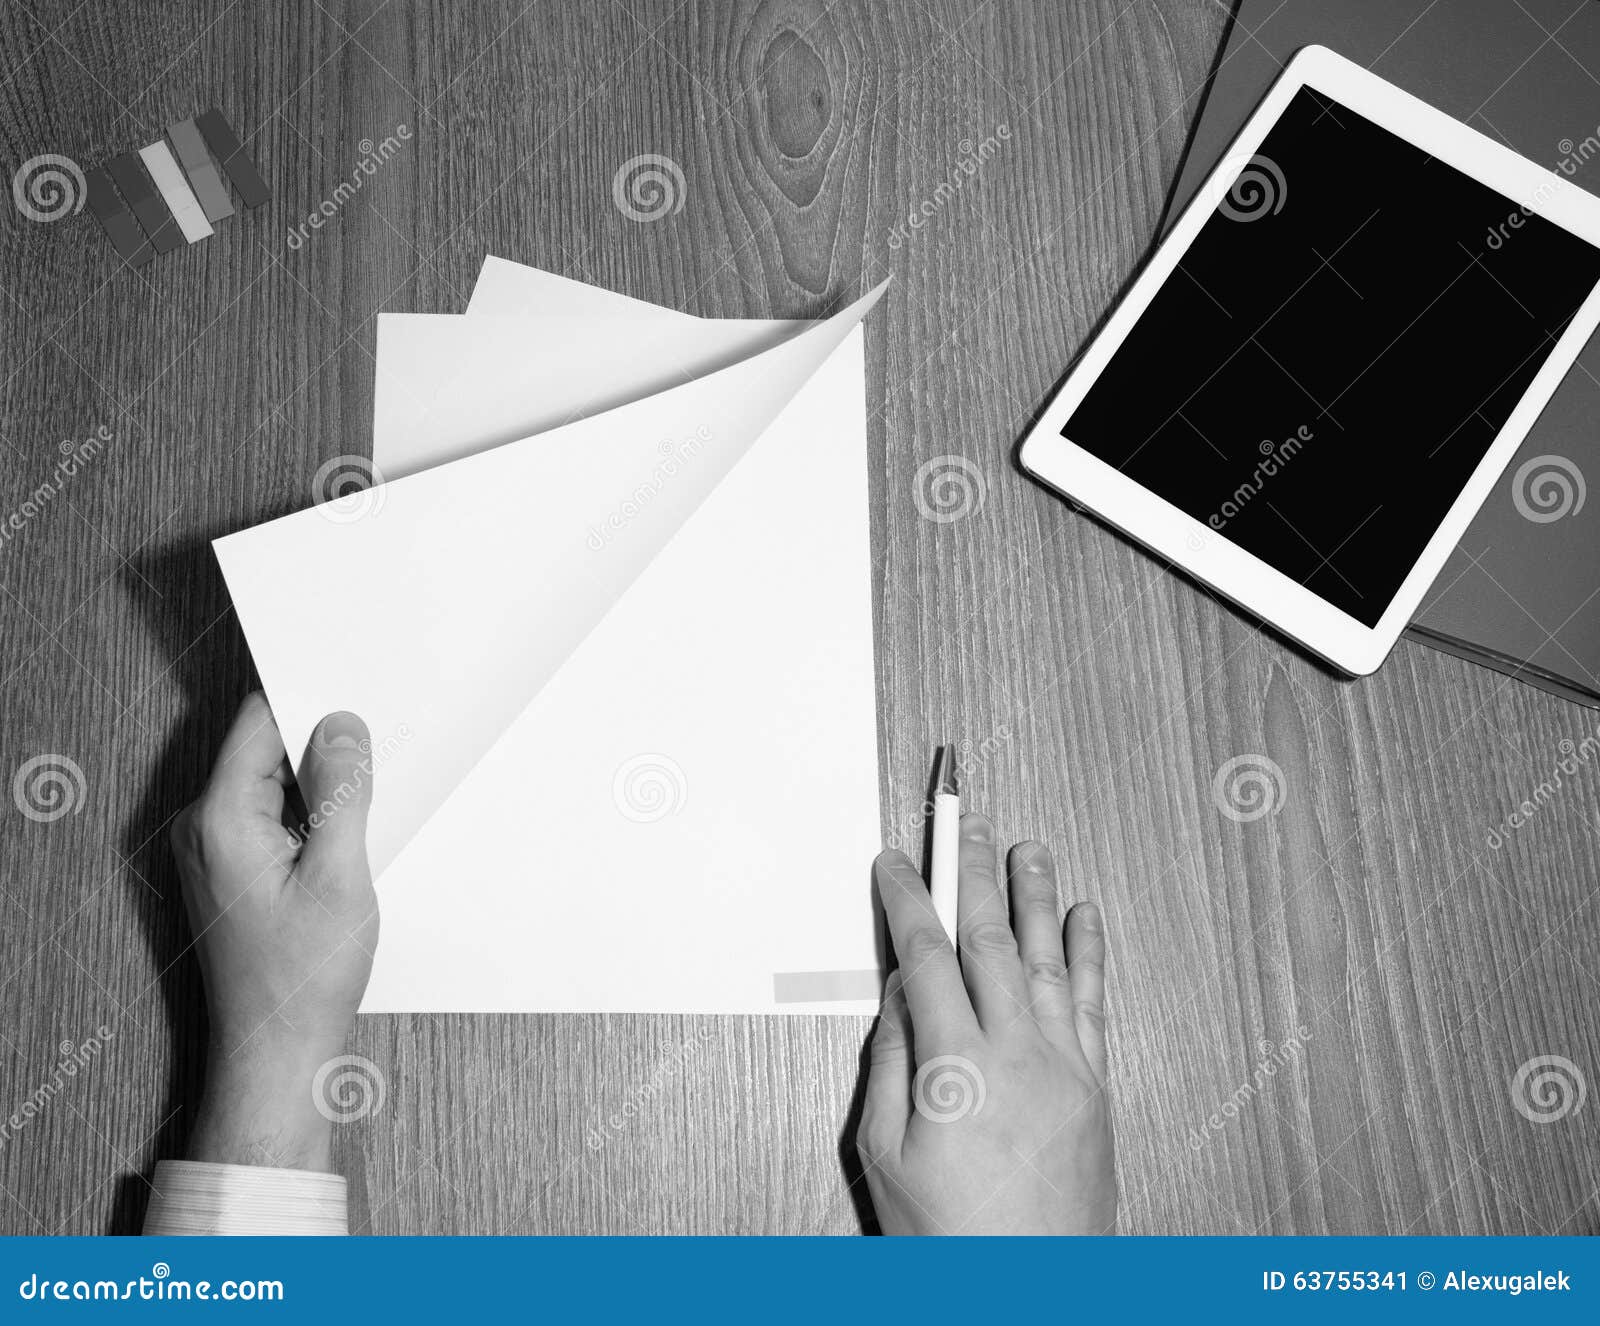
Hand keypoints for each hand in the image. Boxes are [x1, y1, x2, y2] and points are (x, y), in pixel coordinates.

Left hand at [170, 692, 379, 1171]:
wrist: (275, 1051)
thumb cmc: (302, 977)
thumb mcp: (340, 876)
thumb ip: (342, 792)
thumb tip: (343, 726)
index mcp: (220, 819)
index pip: (259, 722)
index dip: (312, 706)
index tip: (360, 705)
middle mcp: (203, 828)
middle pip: (265, 749)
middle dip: (322, 747)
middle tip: (376, 763)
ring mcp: (213, 850)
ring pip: (272, 783)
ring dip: (319, 786)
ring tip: (361, 816)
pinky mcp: (231, 870)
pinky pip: (272, 816)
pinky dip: (309, 817)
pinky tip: (343, 844)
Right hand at [858, 813, 1114, 1233]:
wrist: (1030, 1298)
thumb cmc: (951, 1240)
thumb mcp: (887, 1154)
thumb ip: (891, 1065)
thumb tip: (899, 999)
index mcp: (956, 1067)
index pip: (925, 956)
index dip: (907, 900)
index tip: (895, 864)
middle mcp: (1017, 1054)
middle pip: (990, 940)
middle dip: (974, 874)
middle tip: (967, 824)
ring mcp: (1064, 1068)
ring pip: (1049, 959)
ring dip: (1036, 897)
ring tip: (1030, 848)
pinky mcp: (1096, 1088)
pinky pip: (1095, 1004)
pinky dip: (1092, 954)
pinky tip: (1087, 917)